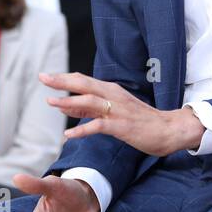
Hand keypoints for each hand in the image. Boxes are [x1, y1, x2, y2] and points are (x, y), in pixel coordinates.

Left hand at [41, 72, 205, 156]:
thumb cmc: (141, 121)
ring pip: (90, 102)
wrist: (169, 129)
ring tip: (51, 102)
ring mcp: (118, 111)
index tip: (46, 76)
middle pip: (84, 85)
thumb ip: (90, 109)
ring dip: (70, 102)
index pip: (84, 80)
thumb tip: (66, 106)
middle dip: (62, 81)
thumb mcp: (114, 110)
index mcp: (112, 91)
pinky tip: (69, 134)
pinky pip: (99, 126)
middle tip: (43, 77)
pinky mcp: (123, 126)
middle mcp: (114, 96)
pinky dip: (83, 130)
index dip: (64, 78)